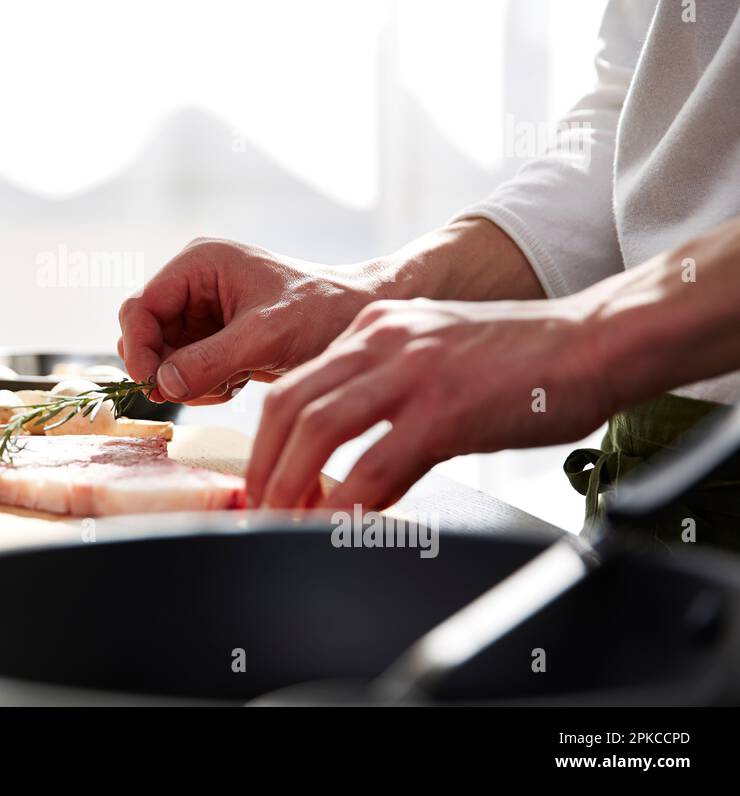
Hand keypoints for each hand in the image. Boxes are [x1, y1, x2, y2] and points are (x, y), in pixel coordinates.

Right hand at [117, 237, 380, 403]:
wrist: (360, 319)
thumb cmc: (322, 312)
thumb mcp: (265, 335)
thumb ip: (209, 359)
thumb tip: (160, 385)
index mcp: (198, 264)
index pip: (140, 308)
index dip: (138, 348)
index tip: (153, 386)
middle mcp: (193, 284)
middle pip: (146, 336)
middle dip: (169, 369)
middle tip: (208, 387)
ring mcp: (201, 313)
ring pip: (163, 359)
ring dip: (190, 381)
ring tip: (233, 381)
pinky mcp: (213, 339)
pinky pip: (185, 371)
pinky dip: (205, 386)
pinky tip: (239, 381)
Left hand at [246, 296, 613, 509]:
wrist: (594, 340)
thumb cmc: (524, 358)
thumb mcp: (434, 358)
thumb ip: (386, 397)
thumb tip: (355, 469)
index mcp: (373, 328)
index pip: (293, 383)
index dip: (266, 440)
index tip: (262, 479)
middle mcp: (382, 340)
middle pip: (288, 404)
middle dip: (262, 465)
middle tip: (258, 508)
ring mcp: (412, 371)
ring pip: (318, 429)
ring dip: (291, 483)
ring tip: (285, 520)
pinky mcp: (447, 407)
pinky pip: (379, 462)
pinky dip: (351, 500)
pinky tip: (345, 524)